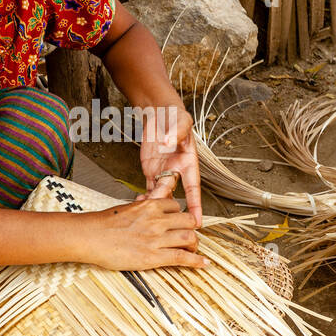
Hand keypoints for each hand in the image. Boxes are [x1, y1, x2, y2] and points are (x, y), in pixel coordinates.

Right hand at [80, 197, 207, 270]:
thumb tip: (149, 202)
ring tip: (194, 250)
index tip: (179, 222)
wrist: (91, 236)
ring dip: (195, 244)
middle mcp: (157, 220)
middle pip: (188, 221)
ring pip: (189, 238)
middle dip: (191, 229)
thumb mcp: (127, 207)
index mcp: (149, 205)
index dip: (179, 215)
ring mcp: (157, 238)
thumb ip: (143, 206)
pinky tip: (205, 263)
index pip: (175, 206)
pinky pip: (182, 257)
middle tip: (189, 236)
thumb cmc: (104, 223)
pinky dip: (197, 261)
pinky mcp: (154, 256)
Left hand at [138, 104, 202, 227]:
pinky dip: (144, 197)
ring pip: (159, 193)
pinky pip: (149, 188)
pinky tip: (138, 203)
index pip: (194, 187)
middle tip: (158, 210)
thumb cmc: (176, 116)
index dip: (196, 205)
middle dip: (167, 203)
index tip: (197, 221)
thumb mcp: (181, 120)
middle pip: (173, 191)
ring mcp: (163, 172)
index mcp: (189, 162)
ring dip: (153, 202)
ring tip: (144, 210)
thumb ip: (176, 132)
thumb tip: (167, 142)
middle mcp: (178, 170)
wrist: (160, 114)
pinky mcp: (151, 171)